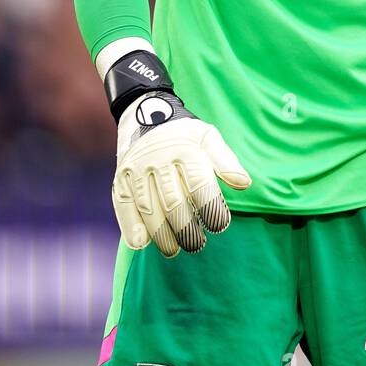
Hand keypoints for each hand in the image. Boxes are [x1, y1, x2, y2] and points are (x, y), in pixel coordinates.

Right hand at [113, 91, 251, 255]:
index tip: (220, 225)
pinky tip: (141, 243)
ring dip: (160, 233)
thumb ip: (226, 161)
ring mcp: (137, 170)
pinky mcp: (121, 179)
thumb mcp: (208, 137)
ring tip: (173, 250)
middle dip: (186, 227)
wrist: (146, 115)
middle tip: (197, 245)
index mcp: (186, 150)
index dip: (211, 207)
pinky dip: (130, 226)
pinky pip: (123, 205)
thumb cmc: (185, 135)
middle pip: (173, 200)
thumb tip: (244, 183)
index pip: (200, 183)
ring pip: (149, 207)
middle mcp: (158, 160)